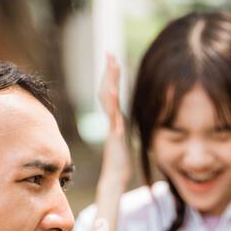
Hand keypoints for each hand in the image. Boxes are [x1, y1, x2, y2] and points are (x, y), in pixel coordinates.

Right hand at [97, 53, 131, 196]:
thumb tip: (122, 121)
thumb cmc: (121, 161)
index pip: (112, 92)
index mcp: (116, 118)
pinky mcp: (115, 136)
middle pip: (107, 91)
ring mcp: (113, 127)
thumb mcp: (123, 139)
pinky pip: (113, 117)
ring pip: (109, 101)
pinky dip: (112, 104)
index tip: (113, 58)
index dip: (112, 75)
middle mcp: (112, 120)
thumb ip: (121, 127)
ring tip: (112, 66)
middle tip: (109, 53)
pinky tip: (113, 92)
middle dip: (109, 72)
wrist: (116, 177)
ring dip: (110, 82)